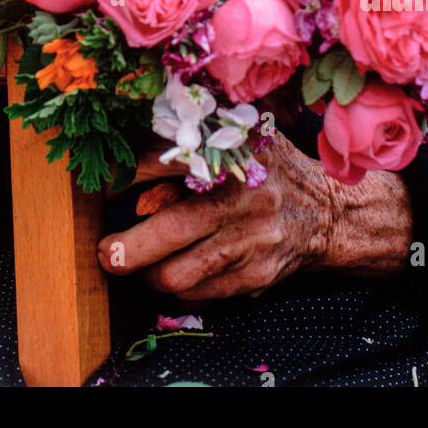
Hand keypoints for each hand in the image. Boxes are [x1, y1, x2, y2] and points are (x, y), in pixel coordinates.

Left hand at [98, 133, 412, 301]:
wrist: (326, 210)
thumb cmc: (266, 167)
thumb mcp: (236, 135)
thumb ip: (192, 135)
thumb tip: (131, 137)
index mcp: (230, 152)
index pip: (161, 162)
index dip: (122, 176)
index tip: (100, 184)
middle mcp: (242, 197)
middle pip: (169, 230)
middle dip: (125, 247)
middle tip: (104, 251)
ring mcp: (251, 240)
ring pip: (180, 273)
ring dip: (148, 273)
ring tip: (138, 265)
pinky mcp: (256, 275)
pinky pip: (200, 292)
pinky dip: (179, 287)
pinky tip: (174, 272)